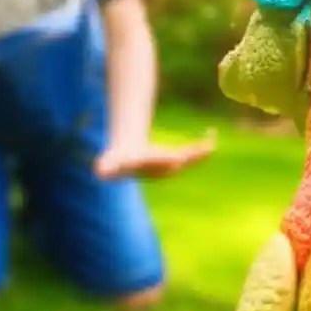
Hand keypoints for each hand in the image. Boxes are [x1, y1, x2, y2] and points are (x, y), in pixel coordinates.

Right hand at [94, 136, 215, 179]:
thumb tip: (98, 172)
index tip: (177, 158)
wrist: (126, 163)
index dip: (165, 160)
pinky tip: (212, 138)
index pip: (158, 165)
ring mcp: (171, 167)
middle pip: (178, 164)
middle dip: (189, 158)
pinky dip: (201, 149)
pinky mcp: (177, 161)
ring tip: (211, 144)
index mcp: (148, 169)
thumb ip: (104, 167)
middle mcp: (161, 171)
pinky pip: (192, 155)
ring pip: (188, 160)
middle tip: (203, 151)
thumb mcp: (109, 163)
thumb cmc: (117, 161)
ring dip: (200, 153)